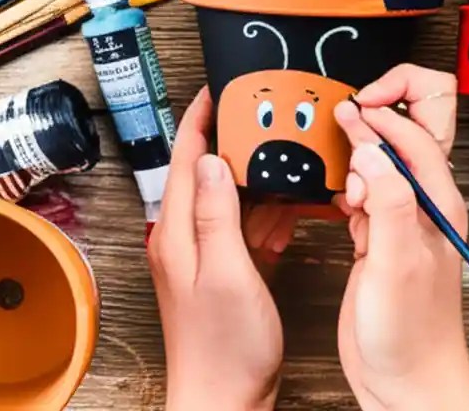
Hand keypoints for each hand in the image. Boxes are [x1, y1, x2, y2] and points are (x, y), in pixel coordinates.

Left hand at [148, 88, 281, 410]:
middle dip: (237, 141)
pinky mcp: (228, 274)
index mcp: (178, 234)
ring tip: (287, 157)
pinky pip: (248, 230)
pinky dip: (269, 215)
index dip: (200, 119)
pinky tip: (291, 209)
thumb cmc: (223, 351)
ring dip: (260, 179)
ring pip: (233, 200)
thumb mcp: (225, 274)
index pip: (186, 160)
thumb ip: (218, 215)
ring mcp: (207, 258)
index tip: (217, 88)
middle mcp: (187, 241)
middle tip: (265, 115)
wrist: (224, 403)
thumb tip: (215, 160)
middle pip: (210, 174)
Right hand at [332, 65, 468, 410]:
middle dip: (379, 110)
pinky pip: (361, 189)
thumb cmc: (411, 336)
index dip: (382, 111)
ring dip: (356, 143)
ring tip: (329, 140)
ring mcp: (399, 218)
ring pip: (381, 157)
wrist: (406, 384)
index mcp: (439, 199)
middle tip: (342, 114)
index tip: (347, 113)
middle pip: (411, 129)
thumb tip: (370, 150)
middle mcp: (423, 202)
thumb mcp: (397, 263)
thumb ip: (389, 201)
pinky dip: (342, 177)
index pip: (418, 129)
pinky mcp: (375, 237)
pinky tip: (324, 181)